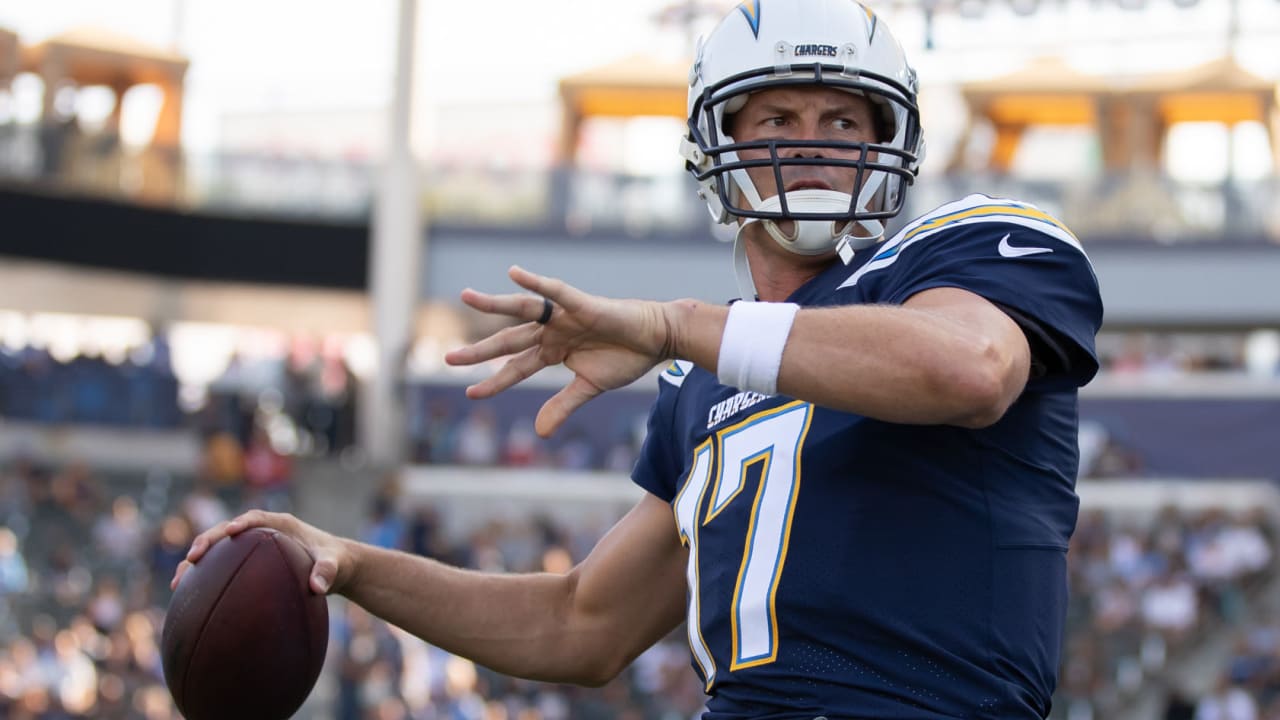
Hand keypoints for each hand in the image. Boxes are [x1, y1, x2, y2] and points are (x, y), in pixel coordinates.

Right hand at [171, 510, 353, 595]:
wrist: (335, 566)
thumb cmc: (335, 561)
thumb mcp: (335, 565)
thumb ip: (328, 571)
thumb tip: (317, 587)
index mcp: (281, 524)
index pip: (257, 518)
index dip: (242, 523)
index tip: (231, 531)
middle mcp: (261, 531)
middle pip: (227, 531)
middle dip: (207, 541)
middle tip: (192, 558)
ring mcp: (251, 546)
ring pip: (218, 550)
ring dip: (197, 562)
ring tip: (178, 582)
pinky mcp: (246, 562)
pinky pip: (221, 568)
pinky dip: (204, 579)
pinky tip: (188, 599)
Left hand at [445, 266, 676, 436]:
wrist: (656, 339)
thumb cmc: (626, 357)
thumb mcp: (590, 388)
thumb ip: (562, 405)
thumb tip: (538, 433)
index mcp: (552, 351)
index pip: (516, 368)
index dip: (494, 381)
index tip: (470, 393)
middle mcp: (551, 331)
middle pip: (509, 340)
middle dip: (480, 351)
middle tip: (448, 359)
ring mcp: (563, 316)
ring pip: (522, 309)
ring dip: (494, 304)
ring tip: (467, 297)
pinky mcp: (581, 303)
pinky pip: (555, 291)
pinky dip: (535, 283)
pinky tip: (514, 274)